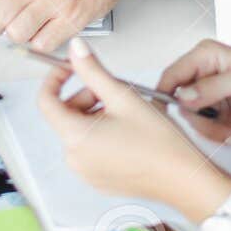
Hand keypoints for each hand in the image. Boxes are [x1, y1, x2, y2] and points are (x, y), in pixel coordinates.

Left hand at [38, 38, 230, 215]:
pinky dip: (102, 133)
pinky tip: (129, 131)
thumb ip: (94, 70)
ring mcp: (87, 171)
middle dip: (86, 96)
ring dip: (97, 114)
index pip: (46, 100)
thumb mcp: (123, 96)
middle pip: (66, 114)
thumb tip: (76, 51)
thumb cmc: (160, 144)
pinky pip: (91, 148)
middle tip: (114, 92)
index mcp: (75, 137)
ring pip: (80, 130)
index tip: (71, 68)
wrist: (184, 179)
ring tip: (127, 112)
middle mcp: (76, 158)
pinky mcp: (100, 178)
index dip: (56, 78)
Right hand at [156, 39, 230, 143]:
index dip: (164, 96)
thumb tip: (181, 97)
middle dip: (205, 123)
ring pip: (196, 122)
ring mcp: (209, 94)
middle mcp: (202, 74)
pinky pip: (210, 129)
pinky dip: (226, 135)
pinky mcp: (217, 110)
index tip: (167, 117)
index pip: (171, 76)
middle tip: (227, 129)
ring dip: (218, 132)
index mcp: (204, 57)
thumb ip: (211, 87)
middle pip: (182, 106)